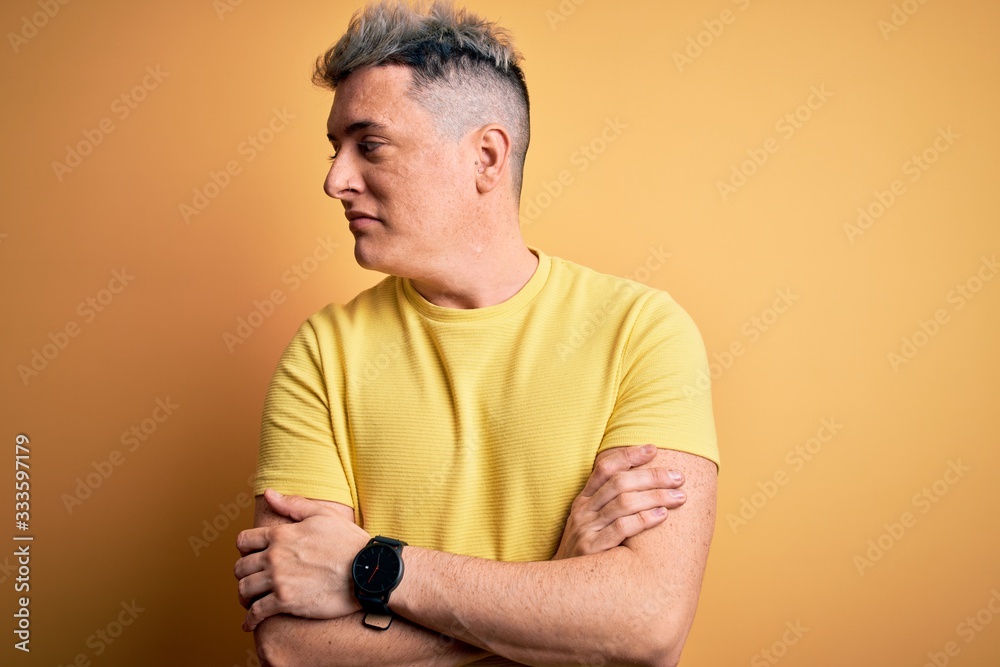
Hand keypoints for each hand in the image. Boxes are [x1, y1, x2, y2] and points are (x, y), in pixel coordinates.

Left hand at [233, 489, 370, 630]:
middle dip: (243, 573)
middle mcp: (275, 557)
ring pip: (244, 589)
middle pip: (240, 567)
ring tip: (250, 601)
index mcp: (281, 535)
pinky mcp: (286, 602)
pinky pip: (256, 612)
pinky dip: (249, 620)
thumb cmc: (349, 542)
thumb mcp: (322, 515)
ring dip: (244, 596)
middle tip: (251, 579)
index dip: (245, 549)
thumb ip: (293, 505)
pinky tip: (250, 624)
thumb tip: (269, 494)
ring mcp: (279, 580)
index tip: (251, 556)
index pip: (244, 541)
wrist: (367, 570)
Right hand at [552, 444, 685, 559]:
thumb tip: (645, 484)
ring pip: (624, 503)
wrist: (561, 588)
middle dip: (652, 476)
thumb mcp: (590, 524)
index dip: (628, 455)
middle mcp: (583, 511)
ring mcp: (586, 529)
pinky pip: (622, 528)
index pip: (604, 468)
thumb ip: (610, 505)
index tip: (653, 448)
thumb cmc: (586, 553)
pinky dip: (644, 519)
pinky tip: (663, 515)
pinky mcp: (592, 549)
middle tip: (679, 476)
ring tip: (680, 496)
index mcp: (583, 500)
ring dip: (655, 496)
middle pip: (619, 483)